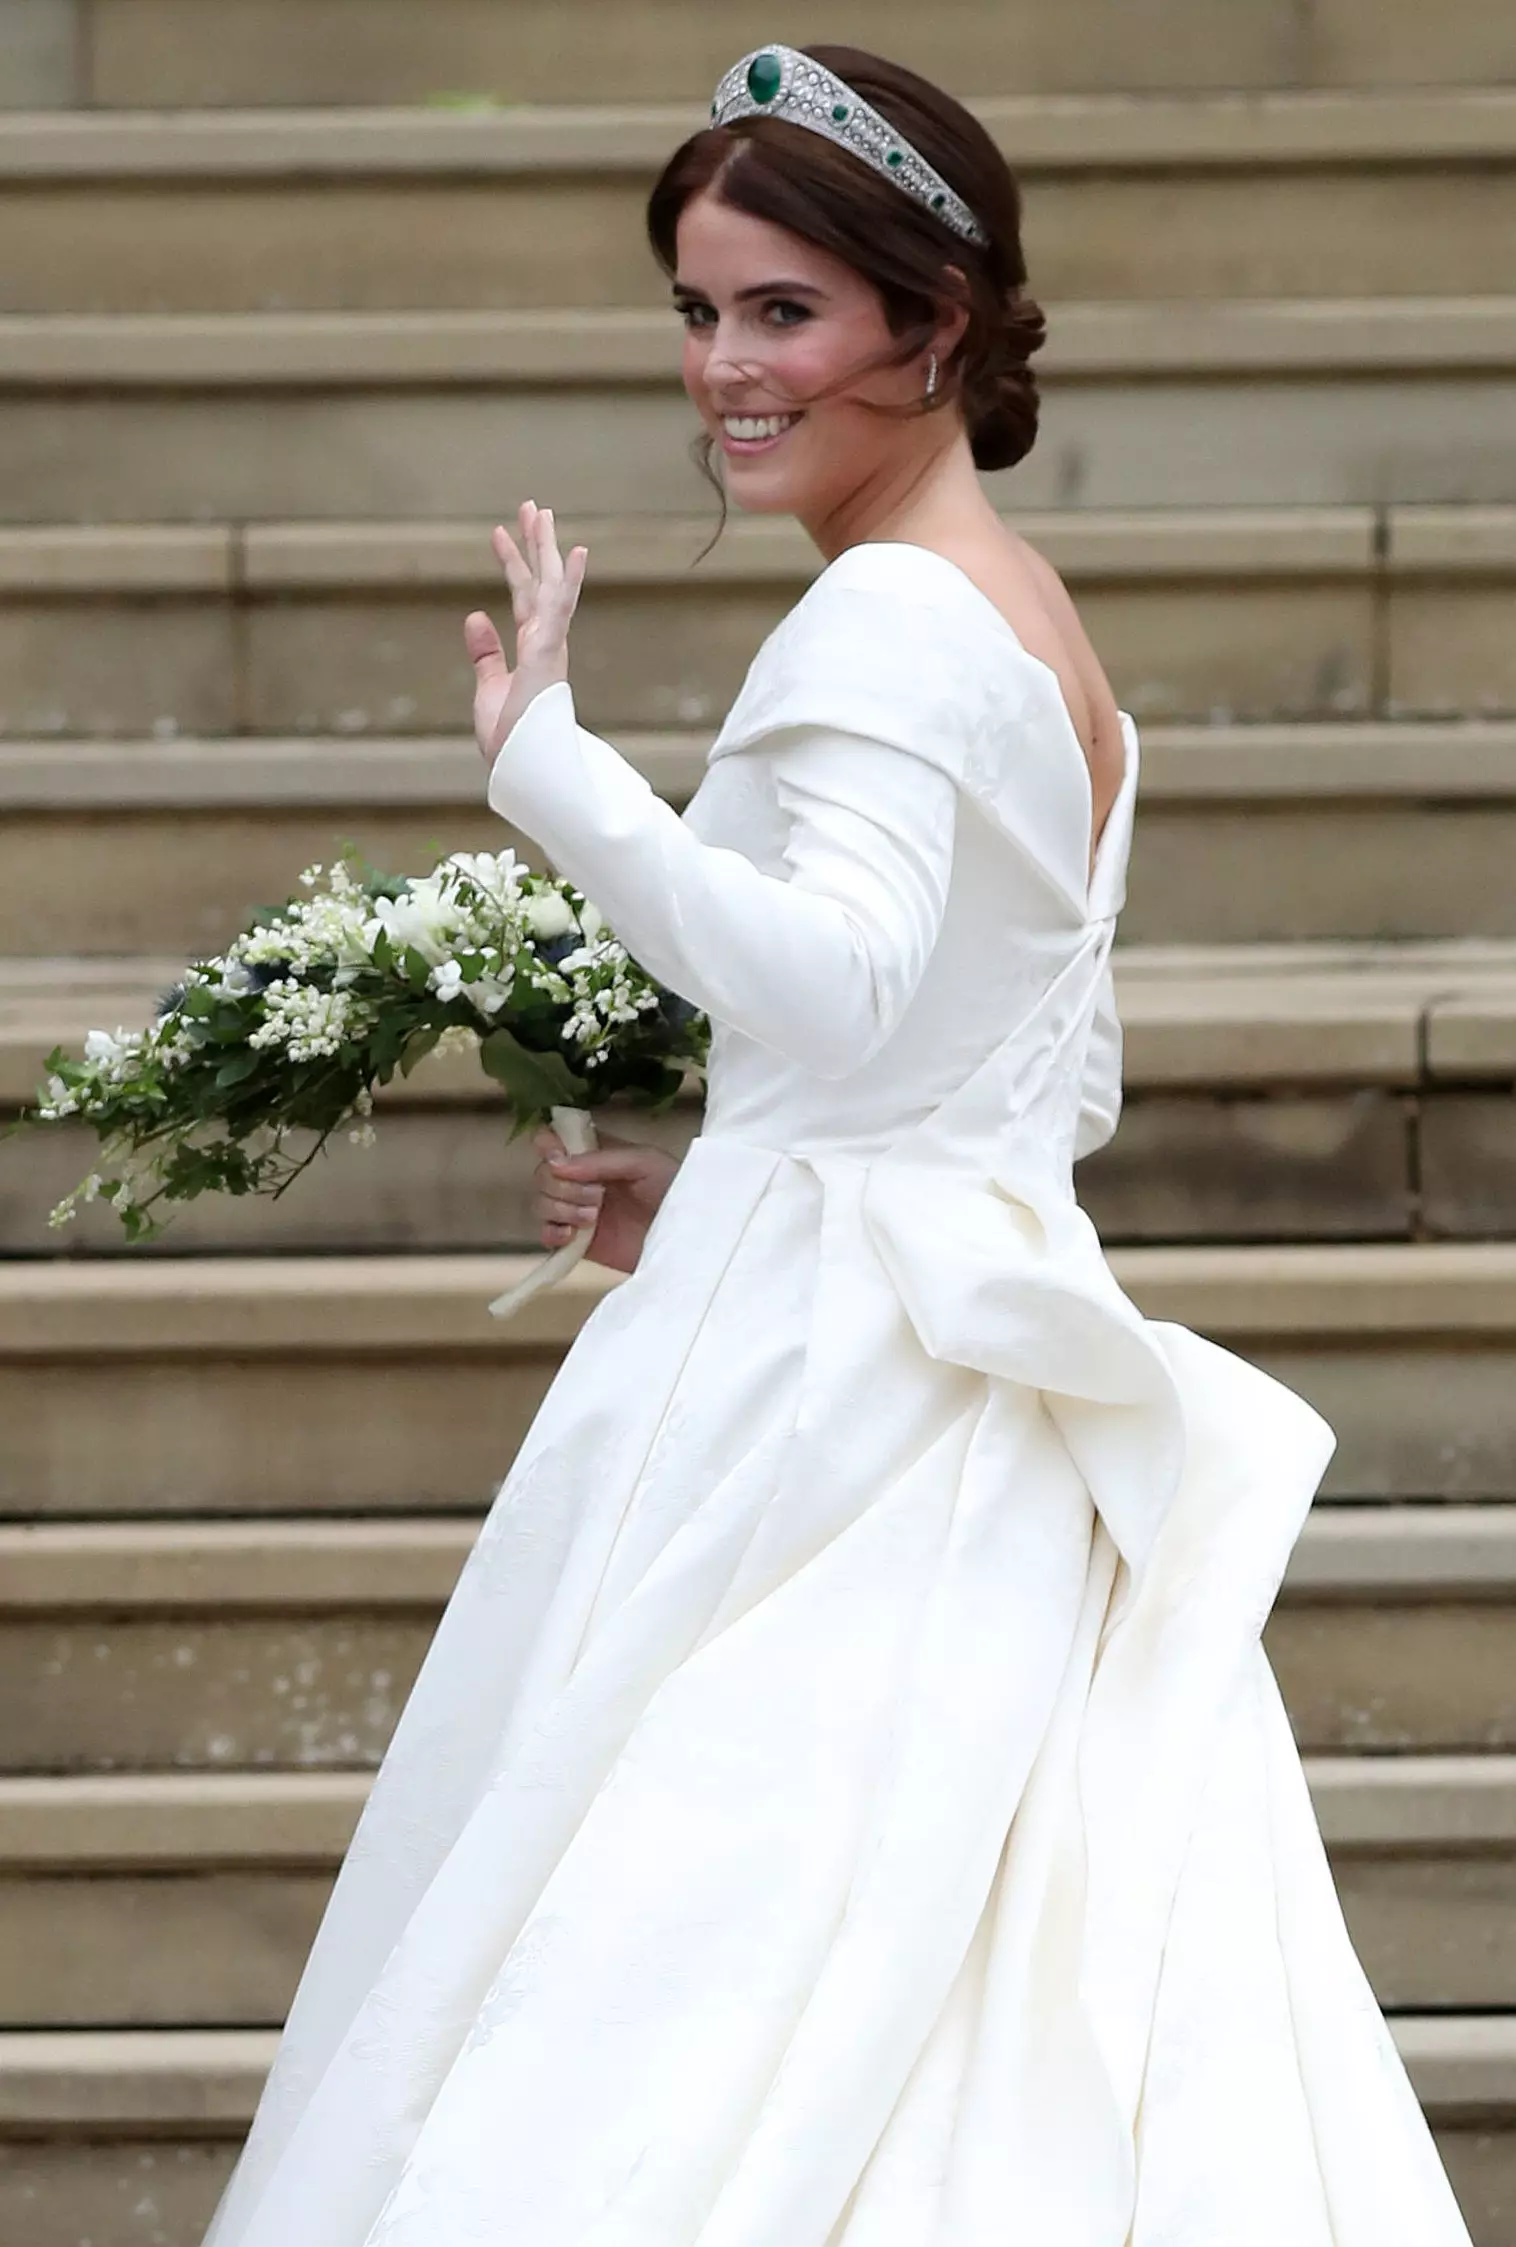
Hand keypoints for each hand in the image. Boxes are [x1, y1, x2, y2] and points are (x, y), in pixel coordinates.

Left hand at [465, 500, 588, 764]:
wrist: (520, 769)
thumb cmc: (510, 739)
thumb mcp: (489, 687)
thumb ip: (485, 652)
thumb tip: (475, 614)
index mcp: (531, 650)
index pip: (521, 597)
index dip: (512, 564)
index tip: (500, 533)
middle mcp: (545, 642)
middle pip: (540, 582)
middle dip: (535, 544)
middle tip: (531, 506)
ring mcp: (550, 646)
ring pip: (550, 587)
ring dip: (546, 549)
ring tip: (540, 512)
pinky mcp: (549, 654)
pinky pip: (559, 610)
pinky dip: (567, 581)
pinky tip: (573, 552)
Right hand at [529, 1126, 681, 1275]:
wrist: (688, 1239)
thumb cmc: (674, 1190)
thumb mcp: (645, 1162)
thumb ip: (603, 1159)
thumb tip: (557, 1164)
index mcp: (595, 1153)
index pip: (553, 1139)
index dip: (548, 1146)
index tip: (560, 1158)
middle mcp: (580, 1180)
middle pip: (542, 1174)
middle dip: (563, 1186)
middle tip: (598, 1197)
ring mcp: (576, 1211)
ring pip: (540, 1203)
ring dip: (561, 1209)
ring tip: (592, 1218)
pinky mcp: (577, 1242)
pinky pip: (545, 1235)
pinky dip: (551, 1233)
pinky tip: (572, 1235)